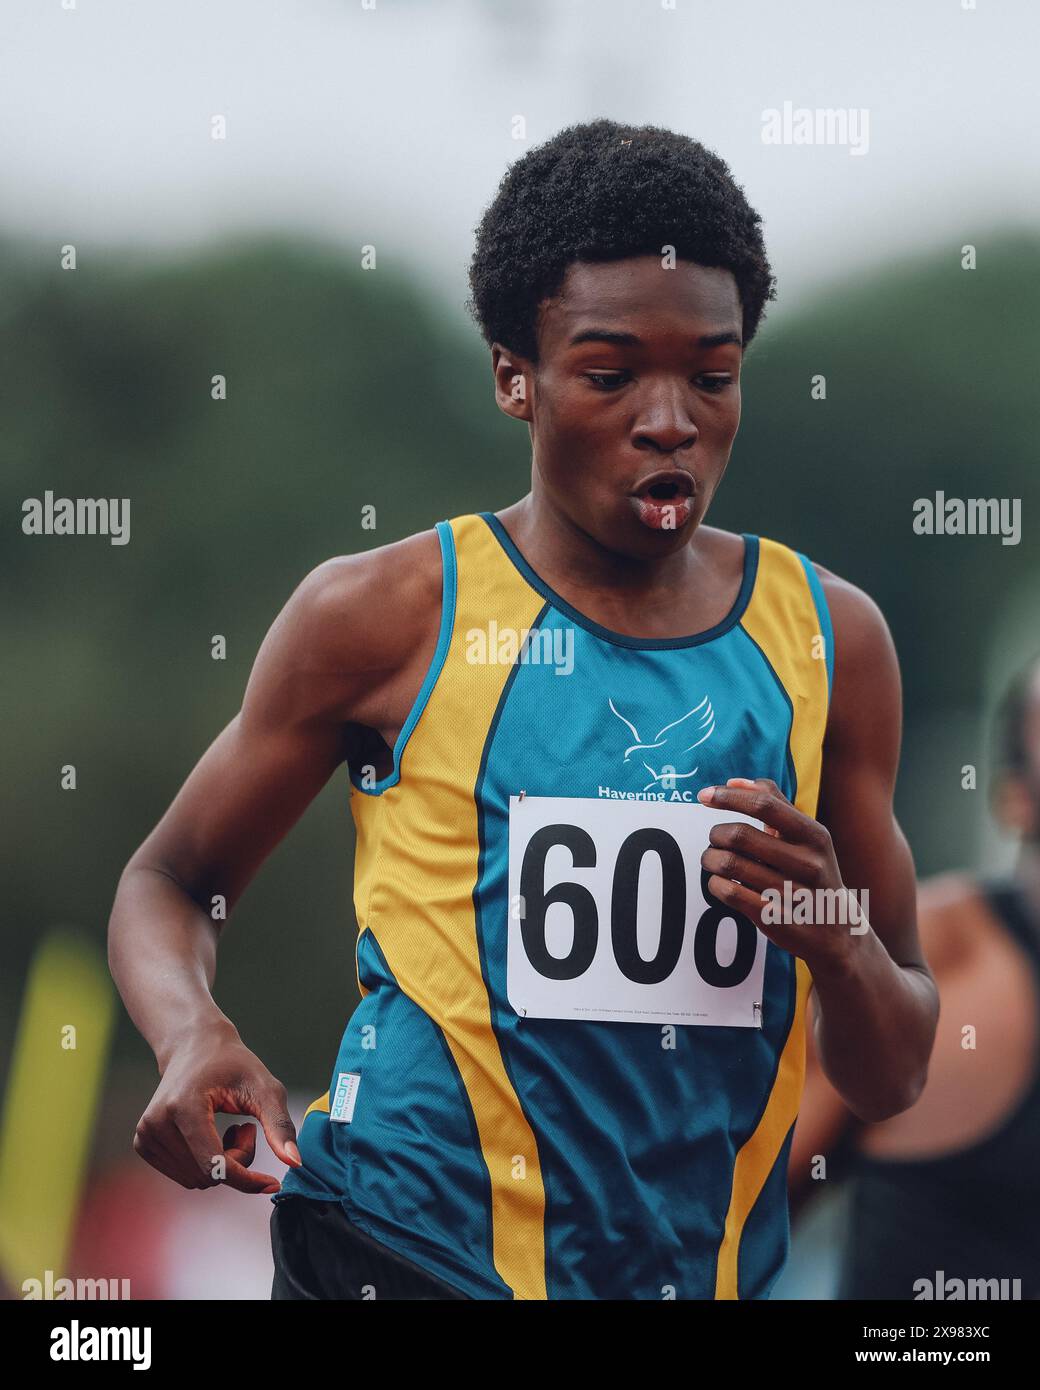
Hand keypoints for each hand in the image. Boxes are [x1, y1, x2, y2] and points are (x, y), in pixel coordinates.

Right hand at [133, 1020, 301, 1193]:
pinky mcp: (142, 1144)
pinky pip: (184, 1176)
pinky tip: (210, 1135)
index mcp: (183, 1107)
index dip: (246, 1180)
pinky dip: (204, 1165)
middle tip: (246, 1128)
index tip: (273, 1182)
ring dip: (221, 1164)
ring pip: (195, 1181)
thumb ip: (279, 1126)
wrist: (195, 1046)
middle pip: (206, 1176)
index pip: (215, 1166)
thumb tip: (295, 1164)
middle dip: (236, 1162)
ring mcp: (145, 1135)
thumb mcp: (265, 1088)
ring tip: (228, 1128)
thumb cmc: (235, 1064)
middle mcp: (156, 1123)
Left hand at [697, 776, 861, 969]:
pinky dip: (715, 884)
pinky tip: (719, 882)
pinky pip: (730, 893)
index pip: (765, 805)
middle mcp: (808, 863)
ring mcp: (793, 893)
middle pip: (740, 835)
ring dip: (711, 858)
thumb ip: (775, 804)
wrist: (839, 933)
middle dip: (716, 834)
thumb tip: (735, 781)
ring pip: (730, 865)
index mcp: (814, 835)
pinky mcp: (775, 920)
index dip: (729, 797)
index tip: (703, 795)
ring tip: (712, 859)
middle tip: (714, 839)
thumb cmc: (814, 873)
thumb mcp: (808, 837)